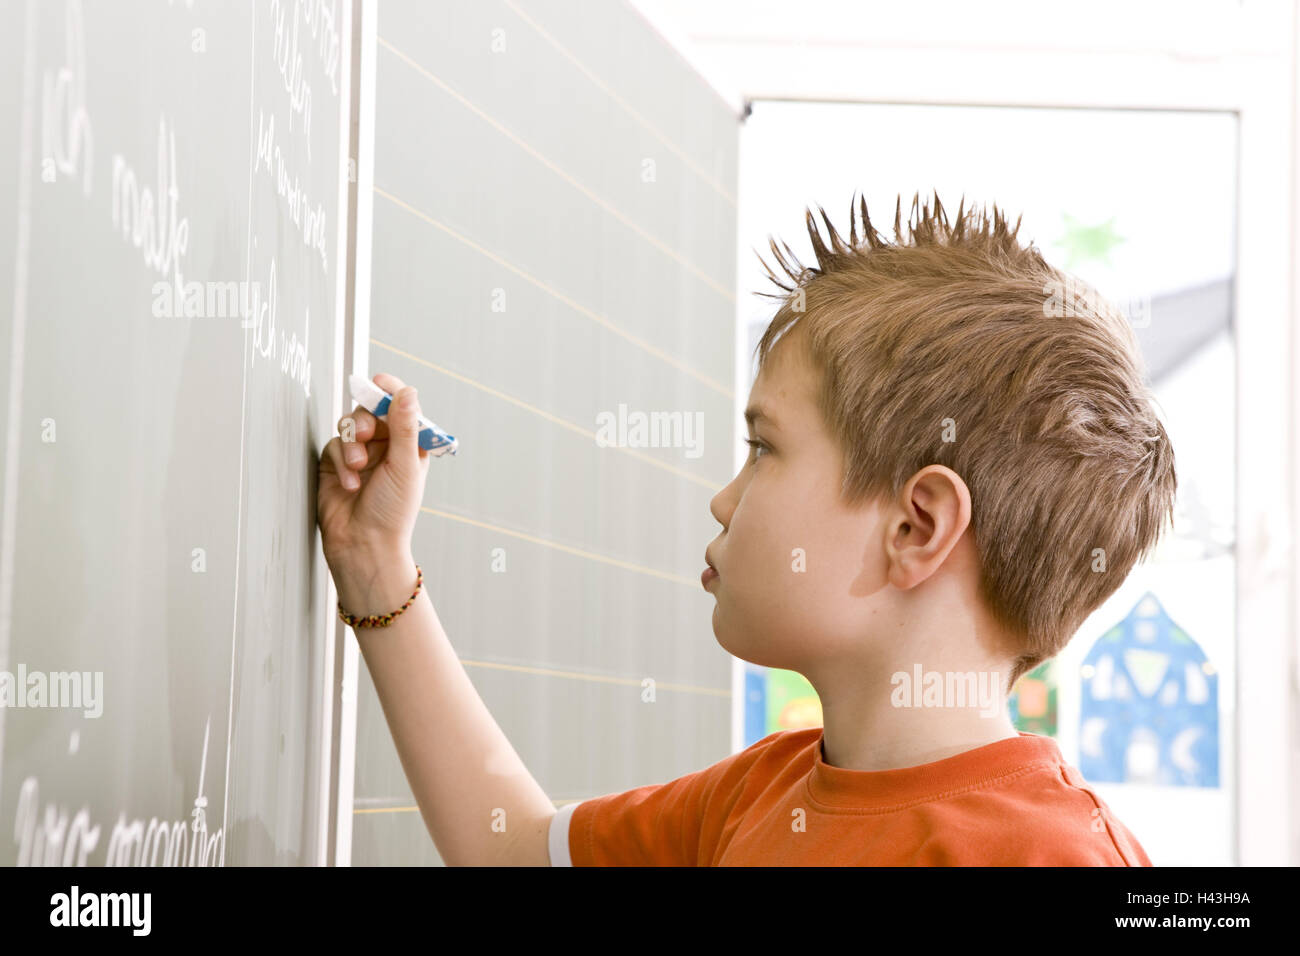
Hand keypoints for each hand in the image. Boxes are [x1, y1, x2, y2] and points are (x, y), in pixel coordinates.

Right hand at [318, 373, 430, 612]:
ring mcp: (360, 454)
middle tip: (366, 434)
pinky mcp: (335, 464)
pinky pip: (333, 446)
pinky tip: (349, 483)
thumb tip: (408, 392)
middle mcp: (386, 446)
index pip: (402, 406)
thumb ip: (404, 428)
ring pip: (349, 425)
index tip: (380, 384)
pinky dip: (340, 462)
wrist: (363, 544)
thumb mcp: (404, 467)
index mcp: (409, 444)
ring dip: (352, 443)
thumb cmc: (392, 513)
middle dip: (366, 420)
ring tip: (358, 467)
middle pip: (371, 410)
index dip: (391, 392)